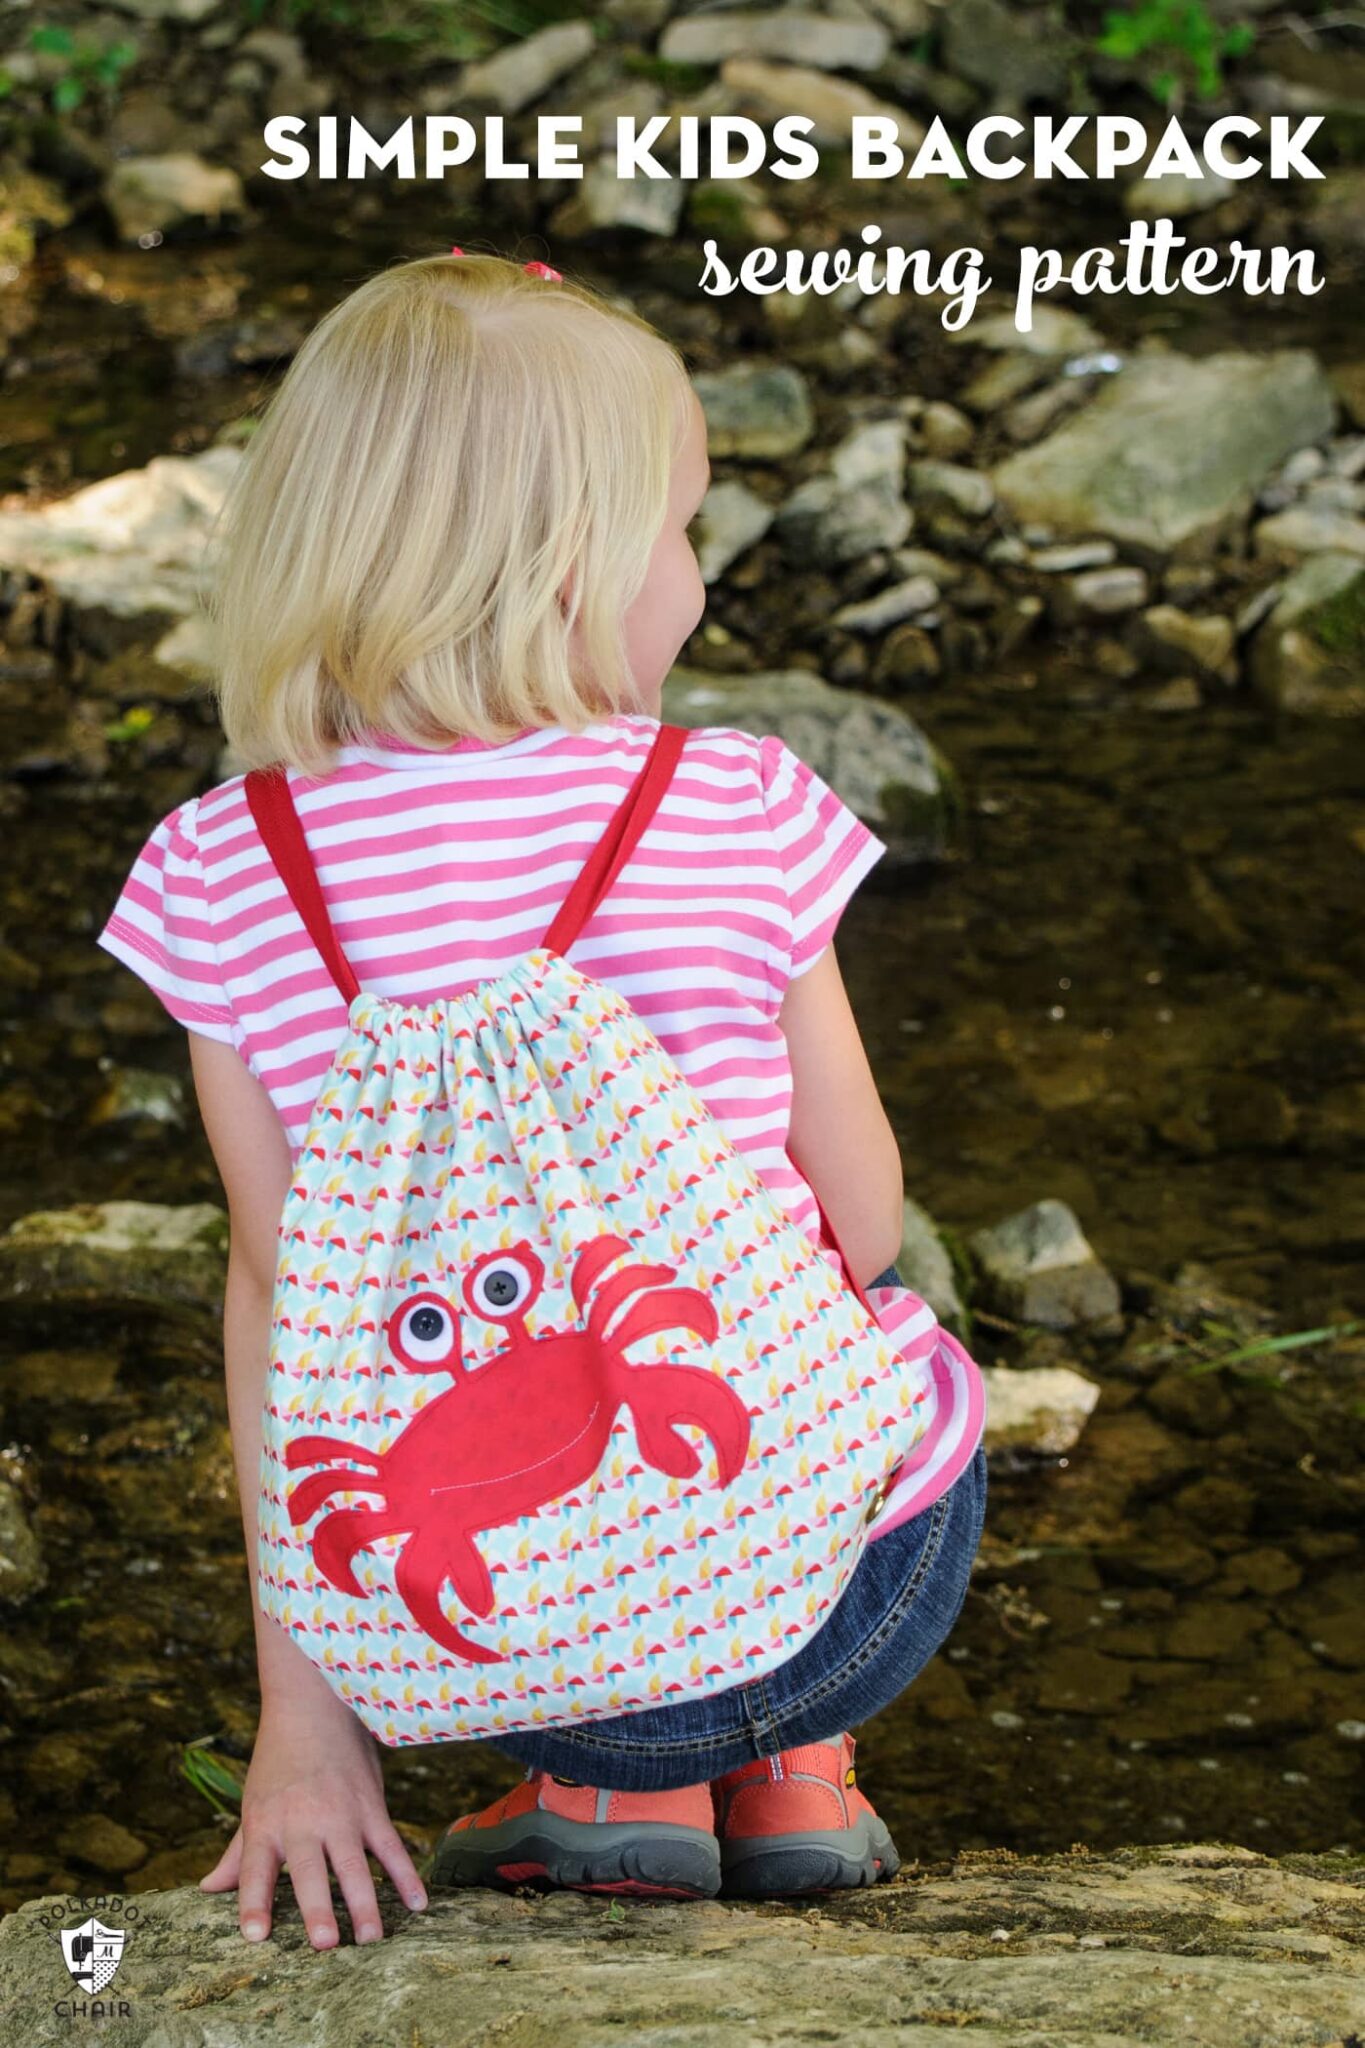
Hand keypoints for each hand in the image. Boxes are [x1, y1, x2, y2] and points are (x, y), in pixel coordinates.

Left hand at [198, 1700, 428, 1947]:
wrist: (315, 1703)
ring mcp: (341, 1813)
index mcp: (265, 1823)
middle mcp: (302, 1821)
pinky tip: (418, 1904)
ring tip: (371, 1937)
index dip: (254, 1902)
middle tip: (325, 1944)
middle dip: (317, 1907)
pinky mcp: (371, 1805)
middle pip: (309, 1871)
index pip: (255, 1870)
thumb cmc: (278, 1760)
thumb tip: (207, 1890)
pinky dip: (406, 1874)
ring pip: (354, 1864)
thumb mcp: (252, 1803)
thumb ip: (237, 1853)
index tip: (256, 1936)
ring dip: (365, 1902)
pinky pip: (390, 1845)